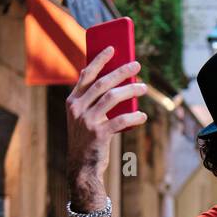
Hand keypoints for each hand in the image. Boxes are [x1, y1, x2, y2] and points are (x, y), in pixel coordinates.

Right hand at [64, 46, 148, 205]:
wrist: (81, 167)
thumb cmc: (88, 139)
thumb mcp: (85, 117)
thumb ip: (96, 101)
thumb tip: (121, 83)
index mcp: (72, 101)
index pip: (86, 74)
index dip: (99, 59)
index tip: (113, 48)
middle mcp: (78, 108)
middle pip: (103, 83)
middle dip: (122, 71)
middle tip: (137, 64)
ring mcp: (87, 121)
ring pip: (113, 98)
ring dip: (131, 90)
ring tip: (143, 88)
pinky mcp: (99, 135)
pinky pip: (121, 120)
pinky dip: (134, 117)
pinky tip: (143, 116)